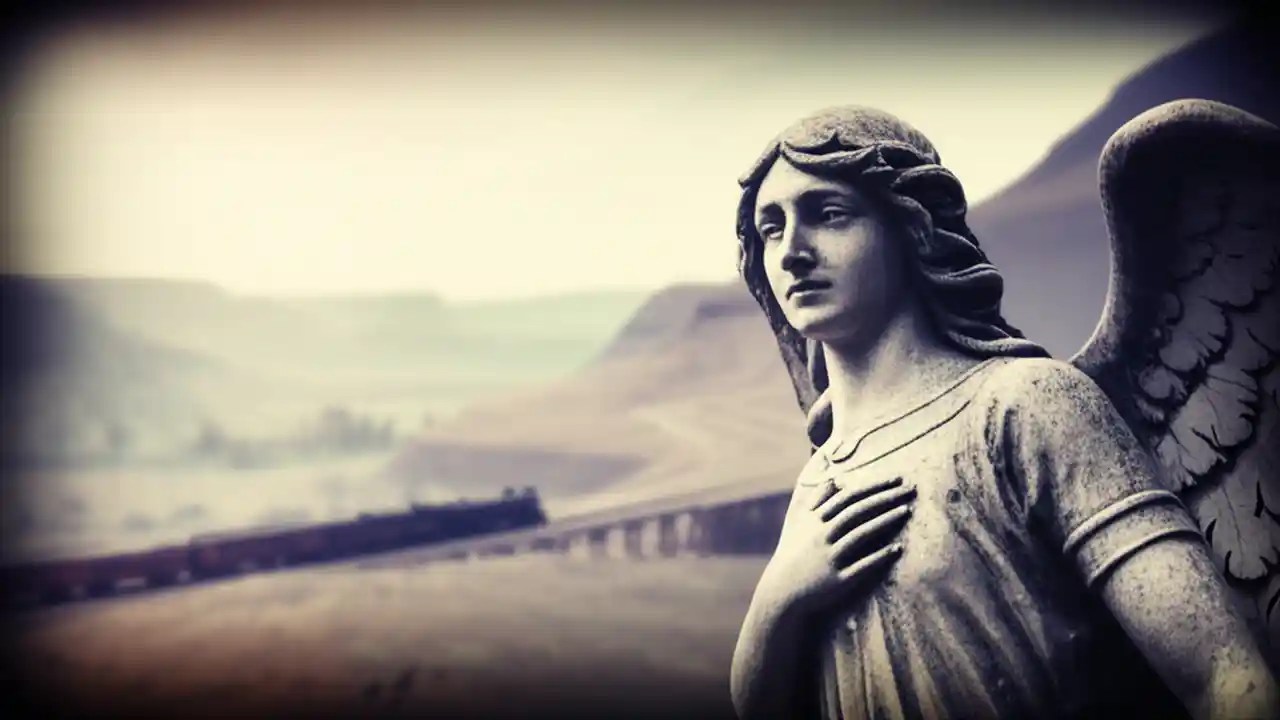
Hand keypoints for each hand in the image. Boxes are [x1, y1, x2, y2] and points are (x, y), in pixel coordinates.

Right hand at [759, 475, 913, 621]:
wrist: (782, 590)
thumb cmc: (794, 553)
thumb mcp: (800, 522)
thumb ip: (818, 499)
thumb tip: (836, 479)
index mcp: (815, 520)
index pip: (848, 497)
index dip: (873, 487)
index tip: (896, 479)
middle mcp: (822, 535)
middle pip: (857, 511)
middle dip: (884, 498)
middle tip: (910, 489)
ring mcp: (829, 558)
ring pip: (860, 535)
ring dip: (884, 521)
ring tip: (906, 510)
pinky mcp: (836, 580)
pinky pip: (861, 567)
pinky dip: (879, 557)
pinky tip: (897, 549)